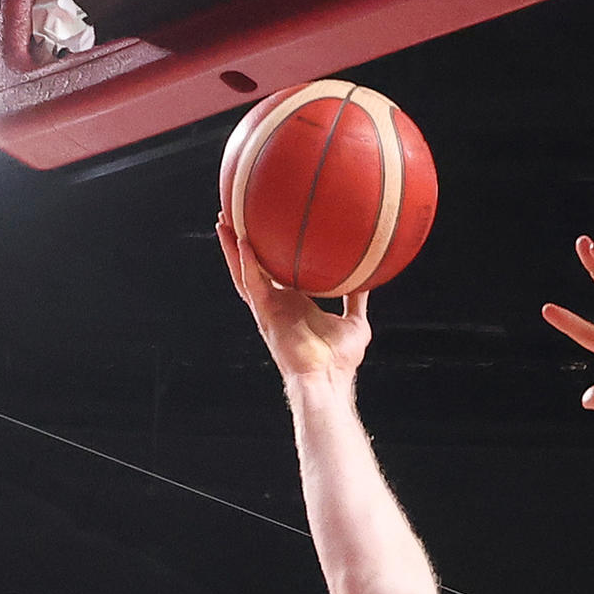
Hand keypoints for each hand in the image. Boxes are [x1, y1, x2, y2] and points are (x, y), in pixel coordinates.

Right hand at [222, 218, 370, 383]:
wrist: (328, 379)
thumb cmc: (341, 359)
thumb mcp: (355, 320)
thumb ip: (358, 299)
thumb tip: (369, 278)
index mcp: (294, 301)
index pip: (275, 270)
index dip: (268, 250)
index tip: (266, 225)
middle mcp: (276, 302)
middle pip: (252, 266)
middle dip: (240, 241)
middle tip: (234, 214)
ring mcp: (267, 307)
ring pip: (242, 271)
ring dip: (231, 247)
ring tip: (223, 220)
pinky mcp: (264, 313)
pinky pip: (251, 283)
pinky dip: (245, 263)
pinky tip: (241, 241)